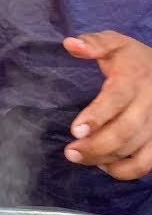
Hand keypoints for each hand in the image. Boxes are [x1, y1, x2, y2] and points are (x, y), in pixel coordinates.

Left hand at [63, 31, 151, 179]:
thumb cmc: (134, 59)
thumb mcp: (115, 43)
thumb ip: (94, 43)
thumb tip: (70, 44)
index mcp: (134, 80)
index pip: (116, 100)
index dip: (96, 116)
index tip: (75, 130)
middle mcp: (150, 104)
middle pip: (125, 131)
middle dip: (96, 145)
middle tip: (70, 152)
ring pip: (135, 150)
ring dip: (106, 159)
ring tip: (79, 158)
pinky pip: (147, 163)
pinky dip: (126, 171)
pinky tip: (104, 166)